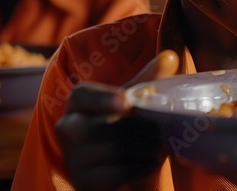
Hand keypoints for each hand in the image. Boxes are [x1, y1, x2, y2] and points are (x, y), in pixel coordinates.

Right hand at [56, 50, 178, 190]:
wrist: (120, 166)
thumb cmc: (125, 125)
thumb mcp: (135, 101)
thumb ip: (149, 80)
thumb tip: (169, 57)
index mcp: (78, 103)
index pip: (81, 96)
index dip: (103, 99)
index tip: (127, 102)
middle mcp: (67, 128)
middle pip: (95, 127)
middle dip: (133, 129)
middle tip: (158, 130)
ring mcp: (73, 158)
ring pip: (109, 150)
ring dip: (141, 148)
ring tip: (159, 145)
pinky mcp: (83, 181)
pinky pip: (114, 173)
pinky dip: (139, 167)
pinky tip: (151, 162)